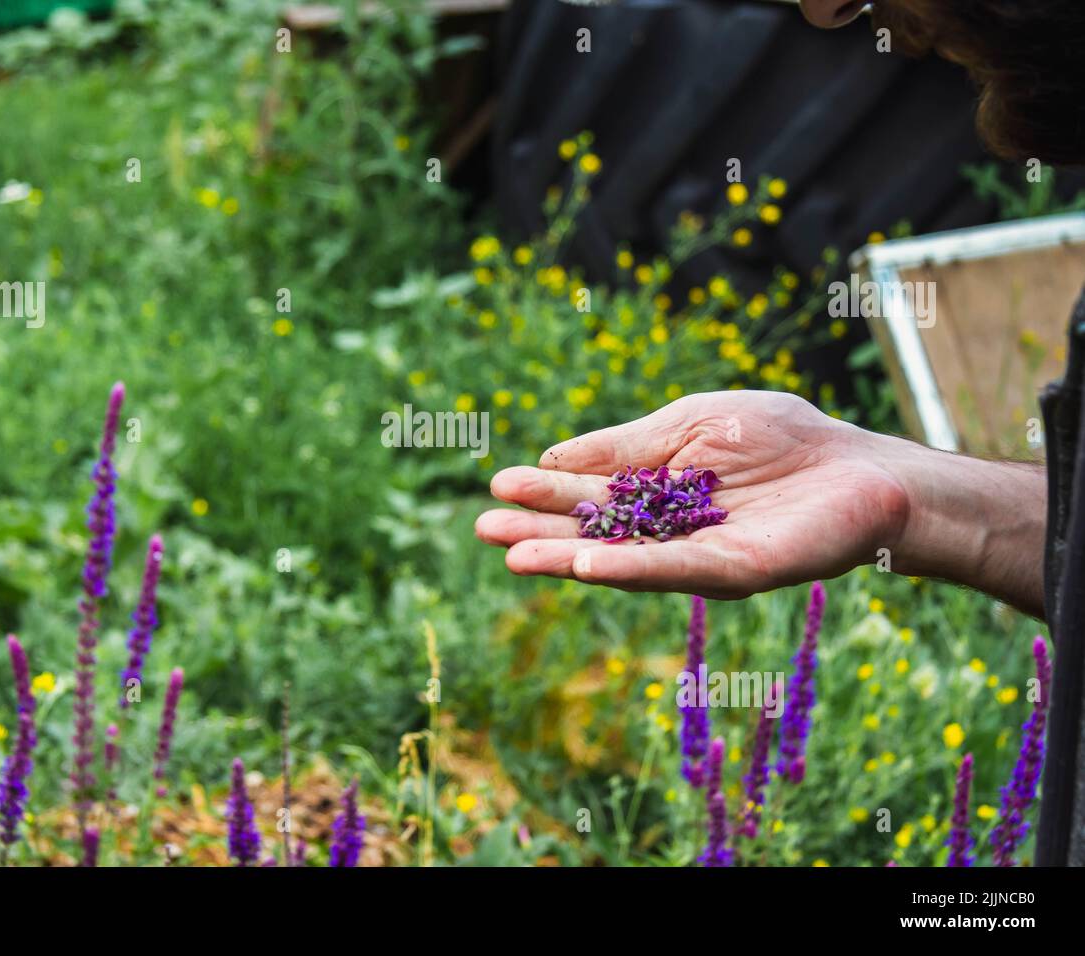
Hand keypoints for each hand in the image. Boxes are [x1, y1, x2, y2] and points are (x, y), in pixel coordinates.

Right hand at [476, 390, 1044, 614]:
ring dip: (567, 558)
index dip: (546, 489)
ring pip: (622, 559)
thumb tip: (555, 455)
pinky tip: (584, 563)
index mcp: (656, 490)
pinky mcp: (735, 571)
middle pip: (594, 532)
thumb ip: (627, 445)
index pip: (589, 493)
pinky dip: (628, 568)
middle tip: (484, 529)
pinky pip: (674, 568)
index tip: (497, 483)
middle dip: (540, 530)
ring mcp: (698, 555)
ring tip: (515, 555)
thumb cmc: (782, 438)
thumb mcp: (690, 423)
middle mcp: (668, 530)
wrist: (863, 467)